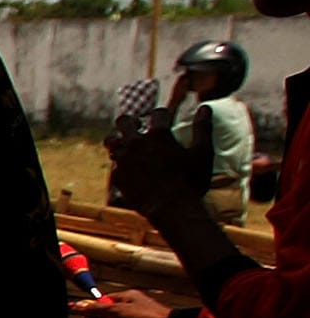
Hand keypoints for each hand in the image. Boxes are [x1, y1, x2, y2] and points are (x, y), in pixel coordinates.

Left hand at [106, 105, 211, 221]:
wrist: (172, 210)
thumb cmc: (191, 181)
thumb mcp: (203, 153)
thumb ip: (203, 128)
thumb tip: (205, 107)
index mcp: (158, 135)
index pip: (157, 113)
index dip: (163, 115)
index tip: (165, 119)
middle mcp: (136, 143)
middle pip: (124, 121)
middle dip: (131, 121)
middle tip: (138, 126)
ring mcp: (124, 159)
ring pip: (112, 141)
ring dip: (120, 141)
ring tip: (129, 146)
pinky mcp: (117, 176)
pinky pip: (114, 164)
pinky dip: (121, 164)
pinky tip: (129, 168)